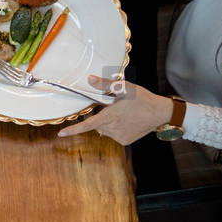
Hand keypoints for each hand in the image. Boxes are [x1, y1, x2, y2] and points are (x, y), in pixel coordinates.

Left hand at [57, 76, 173, 144]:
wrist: (160, 113)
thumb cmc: (142, 98)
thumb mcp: (124, 88)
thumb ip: (105, 85)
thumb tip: (90, 79)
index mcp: (109, 116)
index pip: (87, 125)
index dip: (72, 130)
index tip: (60, 134)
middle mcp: (111, 129)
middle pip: (96, 125)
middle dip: (101, 117)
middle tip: (115, 108)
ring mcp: (118, 137)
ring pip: (105, 130)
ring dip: (109, 123)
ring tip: (124, 114)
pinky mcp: (124, 141)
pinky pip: (114, 135)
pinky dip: (117, 129)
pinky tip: (128, 122)